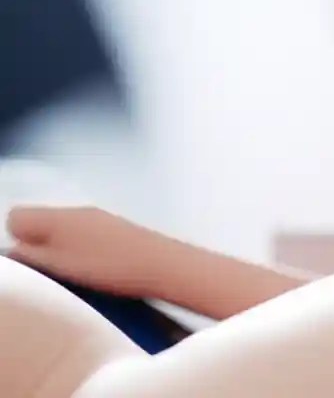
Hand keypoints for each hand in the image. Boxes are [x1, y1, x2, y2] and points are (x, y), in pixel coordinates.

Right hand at [5, 205, 161, 297]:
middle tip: (46, 273)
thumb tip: (9, 253)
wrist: (164, 265)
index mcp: (58, 217)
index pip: (16, 216)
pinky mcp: (117, 231)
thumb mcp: (59, 267)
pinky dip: (81, 252)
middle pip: (40, 223)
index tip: (25, 263)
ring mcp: (99, 219)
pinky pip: (84, 237)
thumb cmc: (111, 267)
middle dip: (36, 246)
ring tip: (71, 276)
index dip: (14, 240)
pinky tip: (94, 271)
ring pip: (62, 231)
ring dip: (59, 251)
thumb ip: (28, 258)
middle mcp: (77, 212)